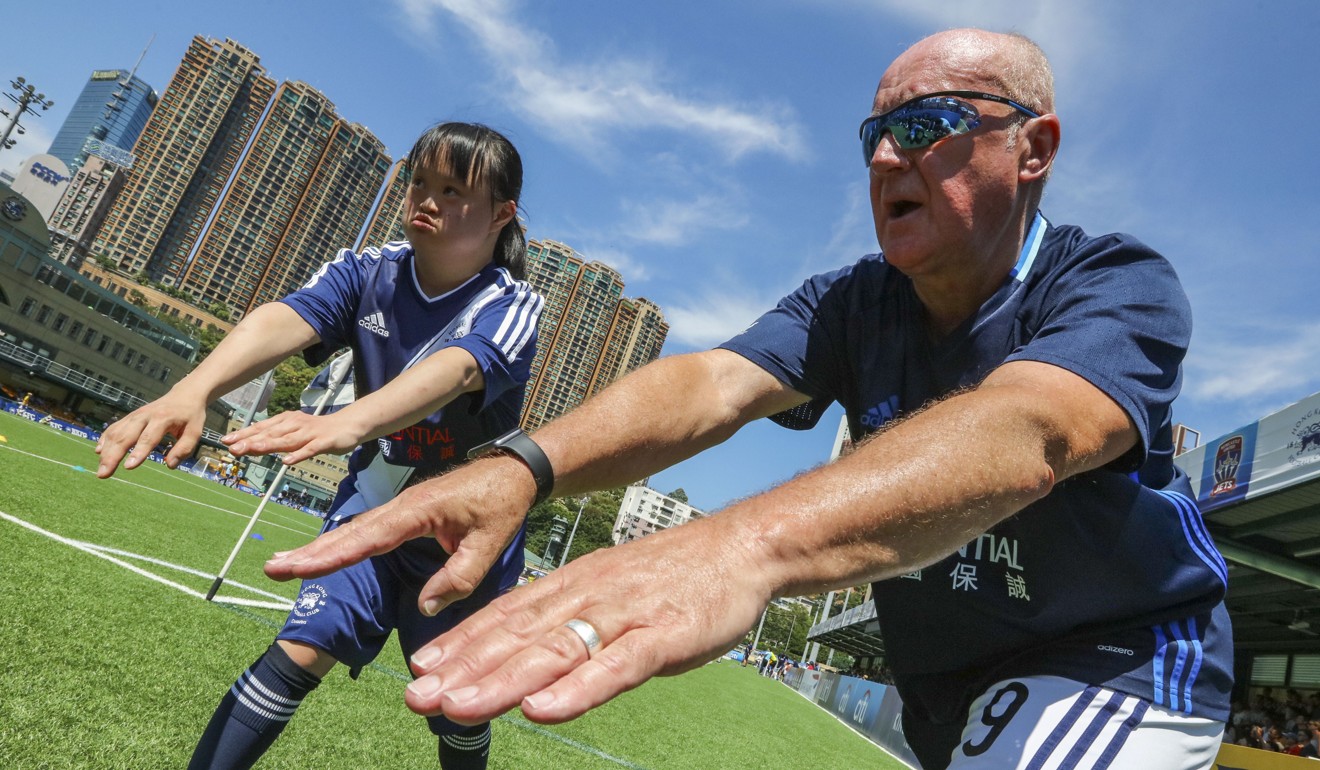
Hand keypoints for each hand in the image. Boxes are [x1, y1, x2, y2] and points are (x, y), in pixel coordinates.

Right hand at [95, 391, 206, 476]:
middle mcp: (145, 415)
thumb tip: (170, 465)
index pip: (148, 437)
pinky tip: (99, 451)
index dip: (138, 452)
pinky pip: (114, 427)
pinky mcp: (130, 417)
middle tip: (103, 474)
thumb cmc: (191, 416)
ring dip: (106, 451)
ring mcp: (135, 415)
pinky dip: (105, 439)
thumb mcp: (195, 432)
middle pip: (125, 436)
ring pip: (116, 432)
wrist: (184, 395)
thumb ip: (184, 449)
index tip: (128, 467)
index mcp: (163, 418)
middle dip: (113, 456)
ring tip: (101, 470)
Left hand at [223, 410, 362, 464]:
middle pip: (270, 434)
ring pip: (286, 441)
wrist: (348, 425)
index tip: (225, 440)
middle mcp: (295, 425)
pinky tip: (286, 462)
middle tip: (232, 448)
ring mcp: (309, 433)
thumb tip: (252, 447)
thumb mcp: (294, 433)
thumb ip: (275, 440)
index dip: (244, 434)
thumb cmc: (318, 430)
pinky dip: (298, 455)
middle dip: (250, 441)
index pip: (262, 428)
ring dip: (268, 446)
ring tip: (251, 451)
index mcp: (287, 421)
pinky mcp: (323, 442)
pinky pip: (309, 450)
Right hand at [264, 455, 538, 613]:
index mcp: (418, 510)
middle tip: (273, 567)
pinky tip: (324, 555)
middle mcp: (402, 506)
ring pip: (356, 531)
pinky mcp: (406, 513)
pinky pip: (370, 530)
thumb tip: (426, 606)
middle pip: (351, 533)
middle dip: (312, 552)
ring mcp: (402, 508)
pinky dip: (344, 543)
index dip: (333, 554)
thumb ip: (458, 579)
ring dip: (321, 548)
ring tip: (285, 563)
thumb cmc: (501, 504)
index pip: (369, 537)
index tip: (299, 566)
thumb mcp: (488, 545)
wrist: (513, 472)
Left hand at [399, 515, 769, 724]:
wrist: (742, 547)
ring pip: (554, 653)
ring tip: (458, 706)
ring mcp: (625, 616)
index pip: (508, 615)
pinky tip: (542, 711)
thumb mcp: (611, 584)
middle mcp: (589, 597)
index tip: (422, 668)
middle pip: (519, 637)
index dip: (464, 642)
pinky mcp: (664, 637)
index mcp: (575, 584)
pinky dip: (577, 690)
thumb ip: (571, 615)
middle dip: (465, 668)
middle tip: (417, 695)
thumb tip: (529, 649)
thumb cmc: (675, 573)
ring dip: (502, 681)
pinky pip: (615, 668)